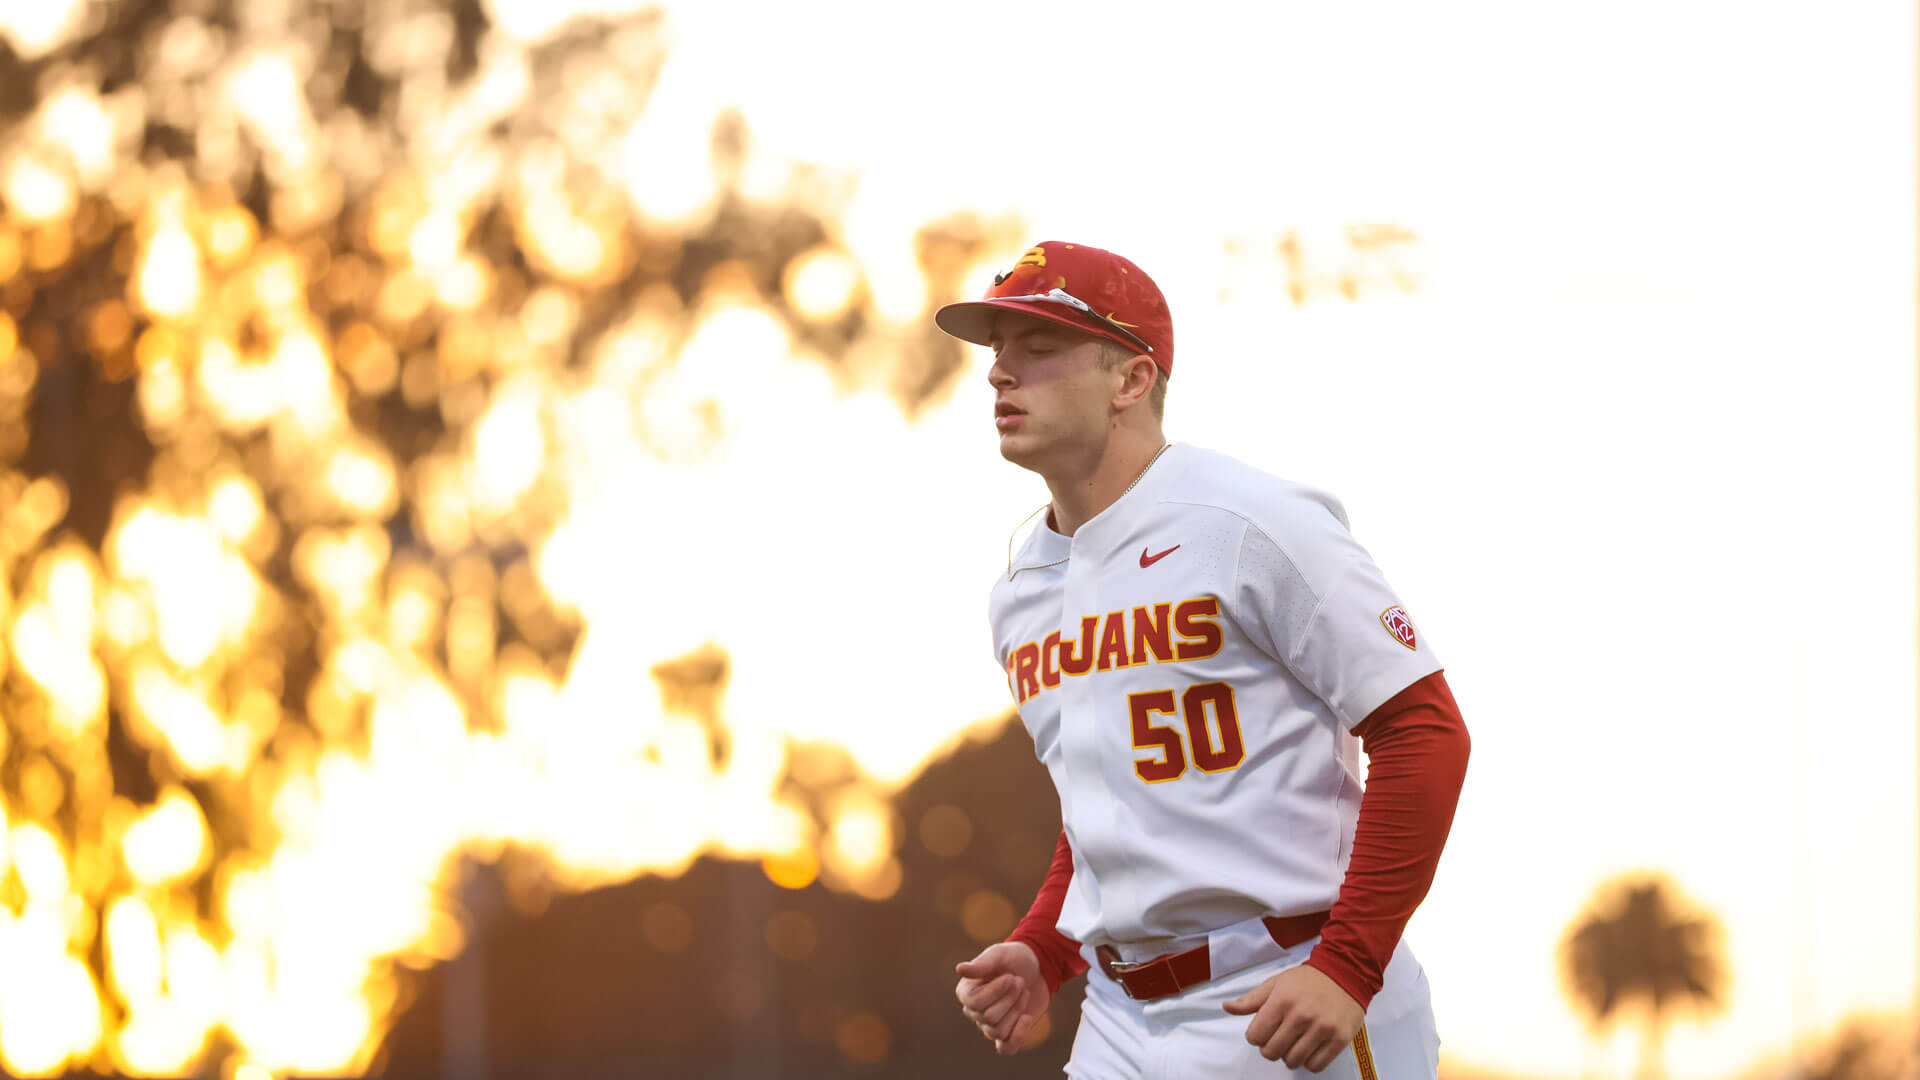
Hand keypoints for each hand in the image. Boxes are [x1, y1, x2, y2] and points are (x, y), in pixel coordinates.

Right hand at [954, 941, 1050, 1054]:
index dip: (996, 992)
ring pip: (998, 1032)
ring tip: (1024, 992)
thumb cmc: (1013, 958)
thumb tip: (959, 969)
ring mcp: (990, 1024)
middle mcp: (974, 1011)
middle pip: (989, 1018)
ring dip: (1016, 1009)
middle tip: (1019, 981)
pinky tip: (1027, 1017)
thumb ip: (981, 964)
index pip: (975, 1003)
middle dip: (1010, 998)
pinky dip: (1017, 1036)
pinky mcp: (1008, 1033)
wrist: (1036, 968)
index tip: (1010, 977)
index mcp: (966, 991)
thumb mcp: (999, 955)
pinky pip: (1006, 1048)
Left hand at [1222, 962, 1364, 1071]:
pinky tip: (1310, 1048)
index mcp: (1281, 1001)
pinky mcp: (1339, 1039)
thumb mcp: (1275, 983)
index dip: (1256, 1037)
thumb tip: (1226, 1007)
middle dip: (1271, 1048)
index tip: (1264, 1031)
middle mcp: (1301, 1016)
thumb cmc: (1308, 980)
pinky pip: (1316, 1065)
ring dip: (1290, 1056)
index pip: (1255, 1037)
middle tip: (1279, 1038)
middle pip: (1272, 1052)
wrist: (1345, 972)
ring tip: (1295, 1042)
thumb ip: (1250, 1000)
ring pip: (1293, 1061)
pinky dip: (1309, 1061)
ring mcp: (1321, 1028)